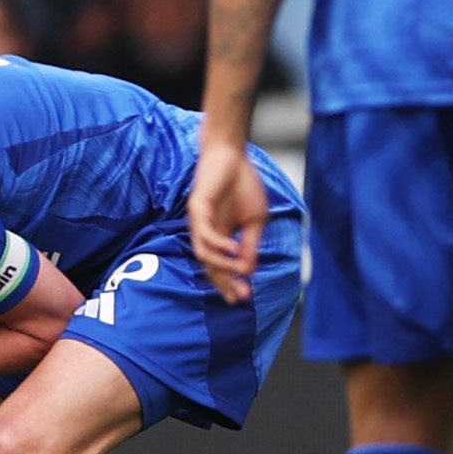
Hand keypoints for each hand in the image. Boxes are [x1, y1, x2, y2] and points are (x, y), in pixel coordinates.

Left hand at [186, 139, 267, 304]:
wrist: (233, 156)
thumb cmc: (243, 185)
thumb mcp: (255, 220)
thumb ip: (251, 245)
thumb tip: (248, 270)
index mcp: (221, 237)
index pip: (222, 267)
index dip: (231, 283)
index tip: (245, 297)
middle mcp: (207, 234)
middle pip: (210, 266)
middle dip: (225, 283)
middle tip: (239, 296)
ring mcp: (200, 223)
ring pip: (204, 254)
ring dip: (223, 265)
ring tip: (241, 270)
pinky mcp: (197, 209)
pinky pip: (204, 233)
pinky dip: (219, 244)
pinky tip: (234, 248)